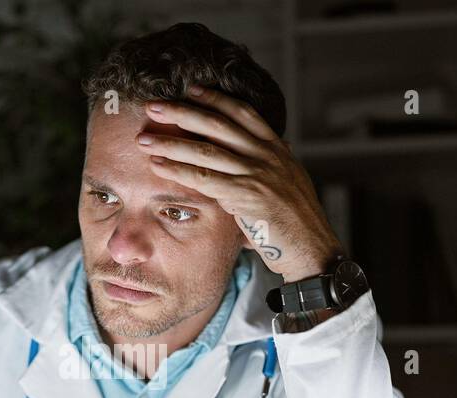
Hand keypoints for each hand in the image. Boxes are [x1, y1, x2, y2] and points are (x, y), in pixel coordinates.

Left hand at [136, 86, 343, 282]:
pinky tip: (158, 166)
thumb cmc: (296, 223)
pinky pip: (204, 179)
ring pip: (206, 151)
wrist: (313, 249)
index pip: (243, 113)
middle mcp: (268, 155)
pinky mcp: (247, 196)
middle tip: (153, 106)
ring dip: (170, 142)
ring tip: (143, 139)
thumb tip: (274, 148)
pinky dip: (178, 170)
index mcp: (277, 149)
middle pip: (218, 125)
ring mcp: (258, 174)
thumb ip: (273, 165)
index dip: (215, 99)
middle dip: (182, 113)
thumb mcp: (289, 183)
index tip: (190, 89)